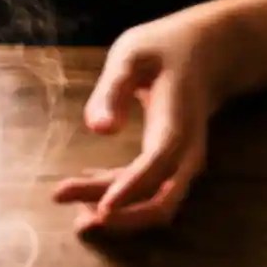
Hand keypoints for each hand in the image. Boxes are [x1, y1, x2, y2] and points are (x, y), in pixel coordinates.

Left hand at [54, 9, 225, 234]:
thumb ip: (113, 89)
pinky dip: (119, 201)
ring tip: (66, 198)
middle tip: (60, 196)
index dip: (132, 189)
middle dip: (116, 213)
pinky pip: (150, 197)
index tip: (102, 208)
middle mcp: (186, 153)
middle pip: (159, 199)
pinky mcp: (171, 171)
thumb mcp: (132, 54)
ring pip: (155, 206)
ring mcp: (182, 166)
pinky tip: (84, 187)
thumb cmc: (164, 51)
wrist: (207, 55)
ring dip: (116, 215)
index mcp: (178, 123)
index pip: (159, 164)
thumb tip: (99, 130)